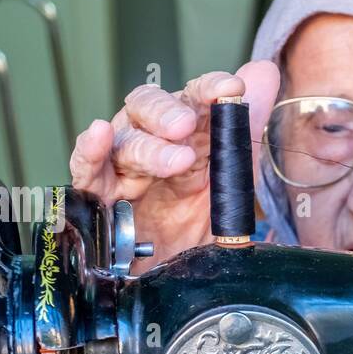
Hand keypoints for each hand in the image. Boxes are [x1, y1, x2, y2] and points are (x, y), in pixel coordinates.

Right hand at [69, 61, 280, 270]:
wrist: (179, 283)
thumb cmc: (198, 229)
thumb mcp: (232, 183)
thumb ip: (245, 129)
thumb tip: (264, 71)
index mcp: (187, 137)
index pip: (192, 99)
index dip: (208, 88)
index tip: (231, 88)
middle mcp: (152, 144)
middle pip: (148, 109)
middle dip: (168, 113)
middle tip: (188, 126)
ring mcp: (123, 170)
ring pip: (125, 141)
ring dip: (150, 147)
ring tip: (178, 161)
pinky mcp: (98, 198)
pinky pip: (87, 169)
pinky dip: (90, 151)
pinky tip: (98, 135)